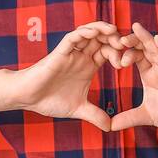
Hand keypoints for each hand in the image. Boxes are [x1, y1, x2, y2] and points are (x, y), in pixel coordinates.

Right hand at [7, 21, 126, 131]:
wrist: (28, 98)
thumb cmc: (50, 100)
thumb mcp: (78, 109)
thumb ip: (95, 115)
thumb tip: (110, 128)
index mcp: (89, 65)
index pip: (109, 52)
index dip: (121, 53)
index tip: (130, 61)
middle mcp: (82, 56)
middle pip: (102, 39)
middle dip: (115, 38)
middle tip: (127, 43)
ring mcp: (71, 52)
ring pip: (89, 33)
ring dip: (102, 30)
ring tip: (114, 31)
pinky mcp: (60, 52)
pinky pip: (73, 37)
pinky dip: (84, 32)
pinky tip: (95, 32)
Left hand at [107, 21, 157, 133]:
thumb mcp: (147, 116)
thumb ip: (128, 118)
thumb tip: (108, 127)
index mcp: (149, 74)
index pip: (135, 58)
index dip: (124, 55)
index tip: (113, 58)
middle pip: (144, 49)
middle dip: (132, 42)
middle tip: (119, 40)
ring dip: (147, 39)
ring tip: (135, 28)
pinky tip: (157, 39)